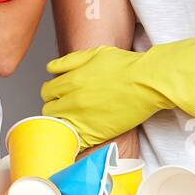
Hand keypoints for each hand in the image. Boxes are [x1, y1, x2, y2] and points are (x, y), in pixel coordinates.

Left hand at [41, 36, 194, 148]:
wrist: (148, 82)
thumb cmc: (125, 65)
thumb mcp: (94, 53)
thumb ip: (69, 61)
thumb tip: (50, 68)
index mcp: (71, 81)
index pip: (46, 92)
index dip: (52, 93)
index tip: (59, 95)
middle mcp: (73, 101)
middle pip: (49, 111)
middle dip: (55, 108)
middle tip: (66, 107)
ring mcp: (83, 120)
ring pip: (58, 128)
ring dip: (63, 124)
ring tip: (73, 121)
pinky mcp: (96, 134)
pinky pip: (75, 141)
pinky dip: (75, 138)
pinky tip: (82, 133)